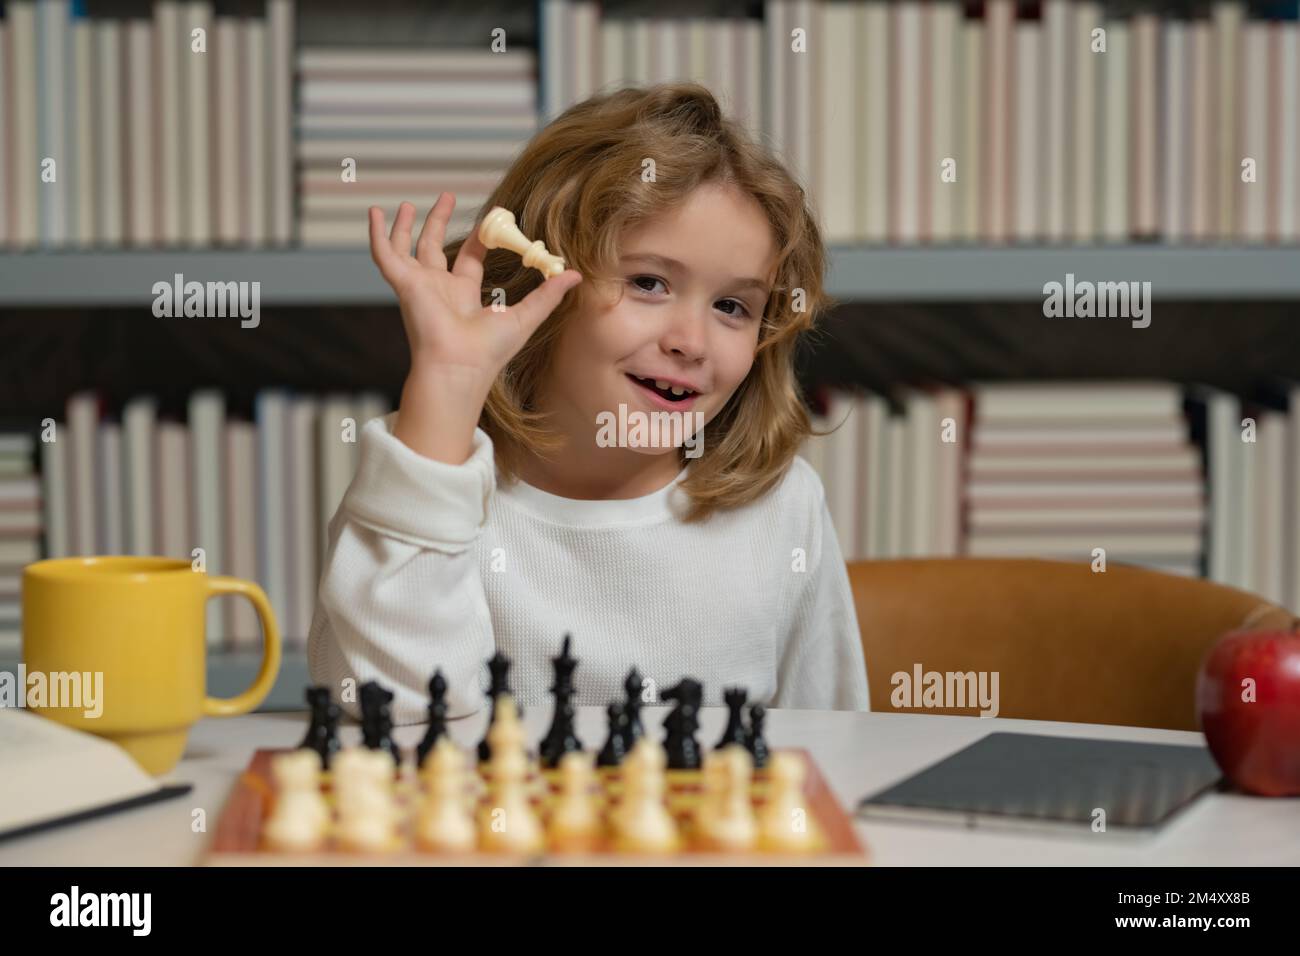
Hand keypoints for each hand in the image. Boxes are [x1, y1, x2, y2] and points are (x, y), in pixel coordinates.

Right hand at [368, 194, 582, 390]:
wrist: (460, 367)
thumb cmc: (489, 352)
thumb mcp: (527, 316)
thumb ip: (548, 294)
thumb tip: (575, 274)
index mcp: (463, 296)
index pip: (469, 260)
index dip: (478, 239)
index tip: (490, 220)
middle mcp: (438, 289)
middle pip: (435, 249)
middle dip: (439, 222)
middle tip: (446, 197)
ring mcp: (418, 286)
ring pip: (407, 249)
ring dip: (406, 226)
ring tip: (408, 203)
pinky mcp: (403, 284)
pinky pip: (384, 255)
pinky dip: (377, 234)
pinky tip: (373, 213)